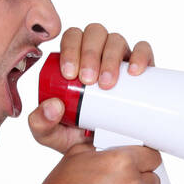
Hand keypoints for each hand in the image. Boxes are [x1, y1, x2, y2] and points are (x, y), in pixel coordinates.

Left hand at [27, 23, 154, 153]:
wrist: (110, 150)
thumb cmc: (78, 136)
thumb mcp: (52, 135)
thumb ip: (40, 124)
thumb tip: (53, 105)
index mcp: (75, 58)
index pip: (71, 38)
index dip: (69, 48)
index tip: (69, 74)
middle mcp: (98, 52)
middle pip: (93, 33)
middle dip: (89, 53)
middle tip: (88, 80)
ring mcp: (121, 58)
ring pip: (116, 40)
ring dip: (110, 57)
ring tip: (107, 83)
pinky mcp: (144, 69)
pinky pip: (144, 50)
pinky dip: (140, 56)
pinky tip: (134, 71)